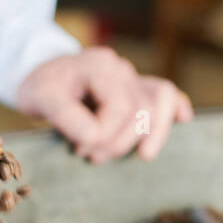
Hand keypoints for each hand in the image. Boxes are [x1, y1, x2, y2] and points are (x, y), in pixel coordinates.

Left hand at [16, 46, 192, 162]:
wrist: (38, 74)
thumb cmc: (39, 86)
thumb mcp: (41, 99)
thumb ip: (66, 117)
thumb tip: (94, 138)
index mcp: (98, 66)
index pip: (120, 106)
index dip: (106, 134)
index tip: (81, 148)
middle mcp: (119, 69)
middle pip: (142, 107)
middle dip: (120, 141)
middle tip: (91, 156)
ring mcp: (131, 77)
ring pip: (161, 99)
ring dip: (154, 132)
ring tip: (142, 155)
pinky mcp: (135, 89)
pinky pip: (165, 94)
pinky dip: (175, 108)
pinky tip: (183, 120)